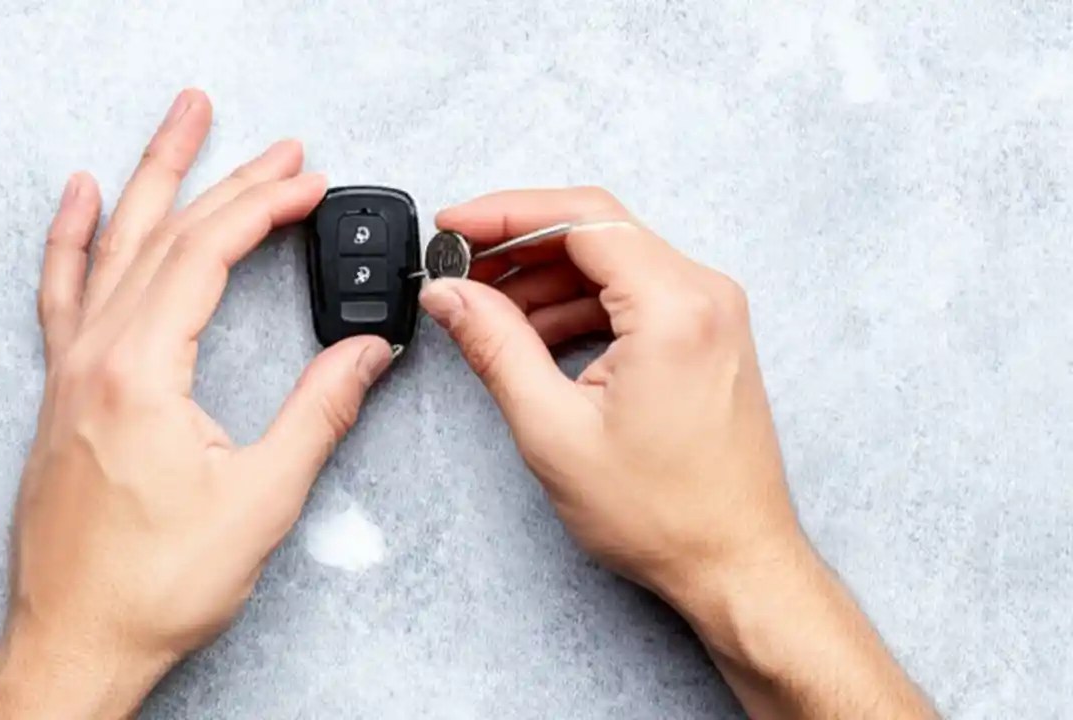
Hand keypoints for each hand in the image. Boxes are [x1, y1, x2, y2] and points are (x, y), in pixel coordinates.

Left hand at [0, 90, 392, 718]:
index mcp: (141, 372)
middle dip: (227, 178)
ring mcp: (70, 368)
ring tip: (179, 124)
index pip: (206, 253)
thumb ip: (319, 412)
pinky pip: (62, 289)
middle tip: (277, 145)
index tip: (308, 183)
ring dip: (151, 177)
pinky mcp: (63, 389)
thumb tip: (367, 355)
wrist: (76, 640)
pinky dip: (72, 236)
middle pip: (164, 234)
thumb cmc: (153, 585)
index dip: (264, 207)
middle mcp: (95, 356)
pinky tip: (82, 199)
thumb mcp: (261, 499)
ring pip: (112, 246)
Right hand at [421, 188, 934, 718]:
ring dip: (545, 275)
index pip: (580, 219)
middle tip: (460, 268)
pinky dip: (579, 303)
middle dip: (519, 243)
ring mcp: (711, 315)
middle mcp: (704, 296)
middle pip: (596, 232)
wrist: (734, 563)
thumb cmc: (664, 514)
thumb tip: (451, 293)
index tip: (453, 227)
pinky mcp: (706, 337)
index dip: (505, 214)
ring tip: (486, 307)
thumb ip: (496, 346)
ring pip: (612, 262)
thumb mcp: (554, 430)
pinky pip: (633, 294)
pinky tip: (535, 333)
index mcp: (674, 307)